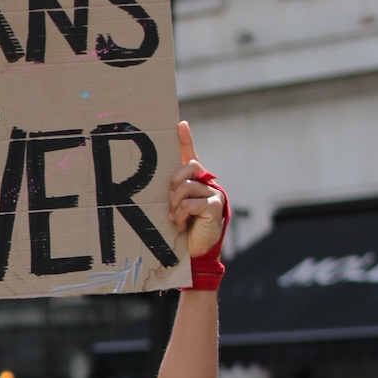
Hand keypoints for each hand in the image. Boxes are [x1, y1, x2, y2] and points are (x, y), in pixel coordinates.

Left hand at [169, 121, 225, 257]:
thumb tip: (163, 184)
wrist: (196, 253)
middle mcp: (207, 183)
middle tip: (170, 204)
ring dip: (176, 206)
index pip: (191, 156)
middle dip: (174, 184)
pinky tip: (182, 225)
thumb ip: (171, 193)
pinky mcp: (215, 207)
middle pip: (189, 168)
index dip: (186, 140)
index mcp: (196, 182)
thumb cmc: (184, 229)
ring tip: (176, 219)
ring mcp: (214, 193)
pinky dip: (182, 215)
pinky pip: (191, 203)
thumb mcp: (174, 208)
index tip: (180, 125)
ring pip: (186, 187)